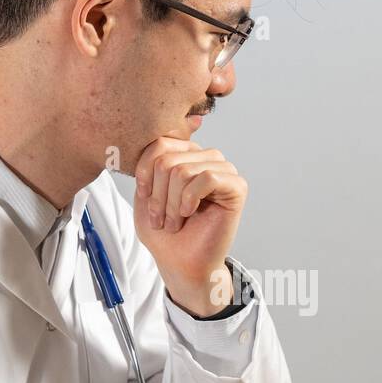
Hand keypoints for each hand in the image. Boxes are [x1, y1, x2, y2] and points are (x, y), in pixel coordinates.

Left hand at [132, 136, 246, 316]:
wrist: (179, 262)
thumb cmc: (163, 230)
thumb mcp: (146, 190)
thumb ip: (156, 157)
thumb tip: (188, 120)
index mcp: (186, 153)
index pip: (159, 143)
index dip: (145, 173)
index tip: (145, 197)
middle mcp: (206, 157)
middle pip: (168, 159)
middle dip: (157, 195)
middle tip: (160, 218)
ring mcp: (223, 170)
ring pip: (184, 170)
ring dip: (171, 203)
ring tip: (173, 221)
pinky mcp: (236, 186)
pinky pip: (207, 177)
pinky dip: (191, 199)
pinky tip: (190, 213)